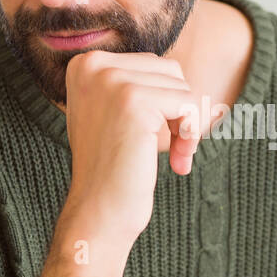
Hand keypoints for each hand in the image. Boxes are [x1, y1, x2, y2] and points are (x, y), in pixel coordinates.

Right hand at [60, 49, 201, 246]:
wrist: (99, 212)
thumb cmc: (113, 168)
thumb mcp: (115, 114)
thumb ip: (138, 86)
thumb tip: (188, 79)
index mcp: (86, 64)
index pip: (152, 65)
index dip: (166, 102)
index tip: (154, 135)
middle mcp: (92, 65)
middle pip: (170, 71)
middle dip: (178, 111)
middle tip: (172, 148)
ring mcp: (110, 81)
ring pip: (182, 87)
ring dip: (187, 125)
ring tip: (173, 155)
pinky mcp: (132, 100)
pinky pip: (188, 103)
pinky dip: (190, 134)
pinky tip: (177, 160)